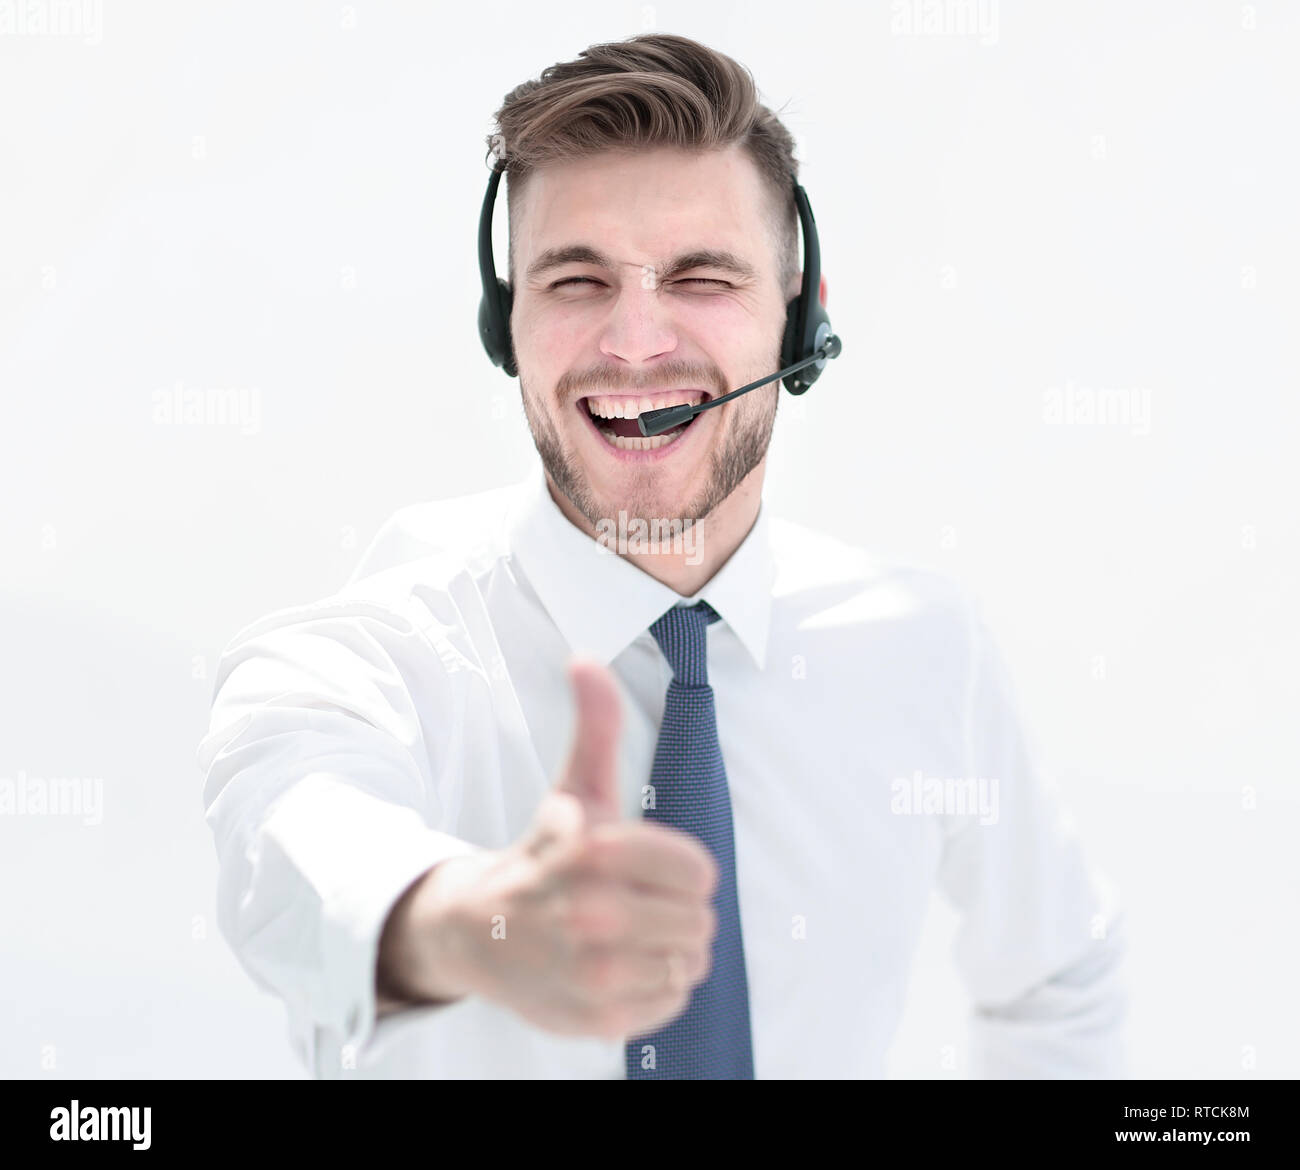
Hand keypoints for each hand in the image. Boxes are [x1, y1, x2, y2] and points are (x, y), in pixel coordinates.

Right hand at [377, 658, 717, 1039]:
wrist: (479, 932)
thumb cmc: (542, 857)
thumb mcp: (574, 789)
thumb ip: (594, 725)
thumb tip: (585, 660)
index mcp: (598, 850)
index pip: (701, 873)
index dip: (681, 870)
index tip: (648, 869)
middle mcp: (596, 913)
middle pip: (701, 922)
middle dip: (676, 912)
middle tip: (636, 905)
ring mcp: (596, 971)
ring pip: (690, 964)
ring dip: (668, 952)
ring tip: (628, 938)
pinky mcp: (598, 1019)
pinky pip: (672, 1004)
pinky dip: (656, 991)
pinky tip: (620, 971)